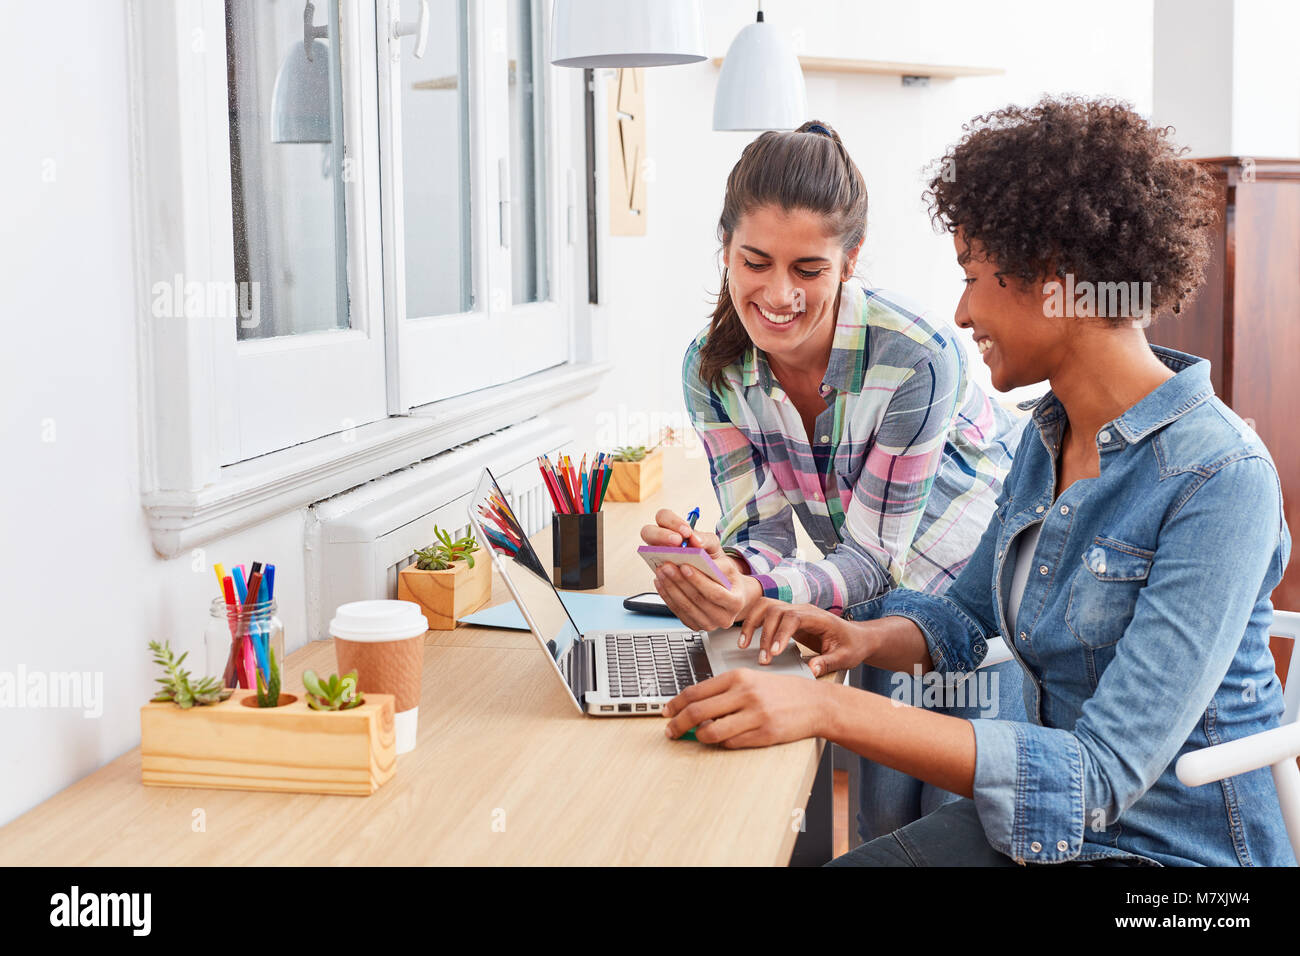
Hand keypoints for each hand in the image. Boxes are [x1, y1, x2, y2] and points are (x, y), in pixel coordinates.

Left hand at [641, 509, 760, 629]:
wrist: (730, 593)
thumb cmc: (727, 576)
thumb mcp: (723, 557)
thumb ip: (710, 545)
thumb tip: (694, 540)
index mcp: (736, 602)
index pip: (715, 592)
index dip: (698, 579)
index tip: (684, 565)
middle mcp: (724, 618)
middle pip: (698, 600)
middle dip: (680, 581)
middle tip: (666, 566)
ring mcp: (709, 624)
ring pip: (685, 606)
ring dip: (670, 588)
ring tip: (661, 572)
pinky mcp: (695, 625)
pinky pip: (678, 612)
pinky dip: (667, 596)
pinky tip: (661, 583)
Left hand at [663, 667, 825, 747]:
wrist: (816, 703)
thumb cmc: (782, 691)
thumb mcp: (752, 680)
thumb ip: (724, 691)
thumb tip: (694, 706)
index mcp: (737, 677)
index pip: (695, 691)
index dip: (675, 704)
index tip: (666, 712)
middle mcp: (744, 694)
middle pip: (696, 712)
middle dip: (677, 724)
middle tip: (671, 731)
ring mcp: (754, 715)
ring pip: (710, 731)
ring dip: (698, 737)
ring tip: (698, 736)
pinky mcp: (763, 735)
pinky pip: (730, 743)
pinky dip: (722, 743)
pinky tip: (724, 738)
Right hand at [738, 598, 872, 676]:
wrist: (856, 637)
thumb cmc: (852, 646)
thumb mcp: (845, 658)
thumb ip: (828, 662)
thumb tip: (811, 669)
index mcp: (818, 617)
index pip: (793, 617)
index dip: (780, 633)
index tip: (773, 652)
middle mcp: (803, 610)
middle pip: (775, 610)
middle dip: (764, 634)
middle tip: (763, 660)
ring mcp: (794, 611)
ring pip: (766, 606)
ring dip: (752, 623)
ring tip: (743, 645)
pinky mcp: (787, 617)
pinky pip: (765, 612)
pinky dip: (753, 622)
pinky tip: (745, 638)